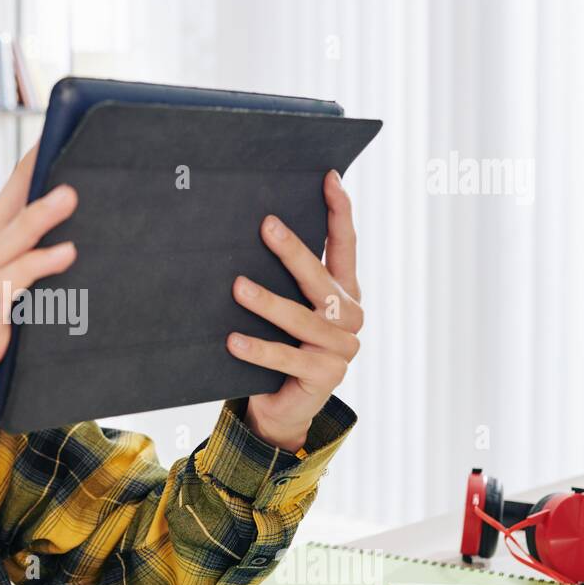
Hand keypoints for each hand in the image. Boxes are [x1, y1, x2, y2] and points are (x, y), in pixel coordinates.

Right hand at [0, 143, 78, 498]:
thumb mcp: (14, 367)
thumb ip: (38, 343)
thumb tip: (83, 330)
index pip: (8, 233)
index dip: (26, 195)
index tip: (52, 159)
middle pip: (2, 221)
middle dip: (27, 182)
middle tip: (55, 143)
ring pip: (7, 247)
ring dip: (38, 215)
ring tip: (71, 190)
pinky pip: (10, 288)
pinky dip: (39, 264)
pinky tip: (67, 252)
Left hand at [226, 169, 362, 452]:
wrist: (283, 406)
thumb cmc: (281, 347)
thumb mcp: (287, 308)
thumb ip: (285, 279)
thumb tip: (255, 229)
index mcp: (345, 293)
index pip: (346, 245)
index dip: (340, 211)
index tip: (329, 177)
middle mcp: (350, 318)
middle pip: (320, 279)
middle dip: (293, 251)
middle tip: (267, 227)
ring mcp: (341, 349)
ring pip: (302, 319)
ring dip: (268, 302)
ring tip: (238, 286)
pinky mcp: (324, 376)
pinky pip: (286, 357)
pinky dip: (258, 348)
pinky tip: (232, 340)